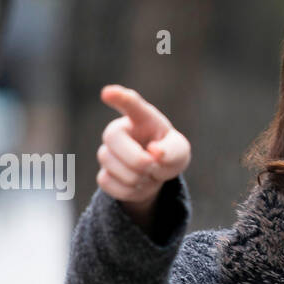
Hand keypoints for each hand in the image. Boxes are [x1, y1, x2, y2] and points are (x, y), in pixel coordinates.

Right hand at [95, 84, 191, 203]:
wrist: (156, 175)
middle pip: (112, 137)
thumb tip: (154, 152)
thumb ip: (172, 150)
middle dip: (136, 158)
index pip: (130, 103)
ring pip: (111, 165)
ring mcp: (108, 152)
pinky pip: (108, 183)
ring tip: (148, 174)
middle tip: (152, 165)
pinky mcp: (104, 174)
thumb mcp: (179, 152)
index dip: (119, 97)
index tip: (107, 93)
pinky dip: (129, 191)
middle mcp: (120, 131)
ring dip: (137, 178)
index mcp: (141, 118)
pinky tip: (138, 184)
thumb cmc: (168, 154)